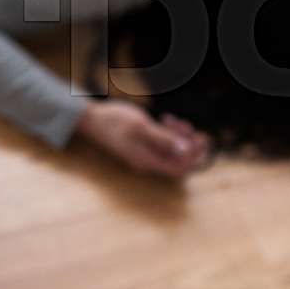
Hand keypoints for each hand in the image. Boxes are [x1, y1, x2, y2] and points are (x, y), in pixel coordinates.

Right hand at [77, 100, 210, 179]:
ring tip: (175, 120)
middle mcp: (148, 161)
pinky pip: (162, 144)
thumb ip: (164, 139)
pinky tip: (166, 119)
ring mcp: (145, 153)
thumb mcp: (141, 127)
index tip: (198, 138)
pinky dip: (169, 133)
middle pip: (178, 161)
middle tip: (188, 126)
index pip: (180, 169)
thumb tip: (186, 150)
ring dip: (179, 136)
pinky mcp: (142, 145)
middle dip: (188, 144)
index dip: (193, 157)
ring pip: (171, 151)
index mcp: (148, 160)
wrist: (91, 119)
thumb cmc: (113, 122)